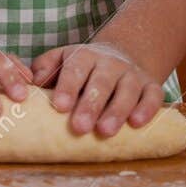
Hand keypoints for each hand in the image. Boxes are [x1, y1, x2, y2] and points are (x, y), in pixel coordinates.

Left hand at [33, 42, 164, 136]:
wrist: (121, 55)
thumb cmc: (81, 66)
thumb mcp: (60, 59)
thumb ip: (45, 68)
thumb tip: (32, 82)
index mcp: (83, 56)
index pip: (75, 69)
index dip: (67, 87)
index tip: (59, 107)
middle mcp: (110, 63)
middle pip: (101, 83)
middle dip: (90, 106)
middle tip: (79, 127)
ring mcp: (132, 74)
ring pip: (127, 91)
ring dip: (117, 111)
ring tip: (105, 131)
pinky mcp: (151, 85)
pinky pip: (153, 96)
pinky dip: (147, 109)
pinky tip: (137, 124)